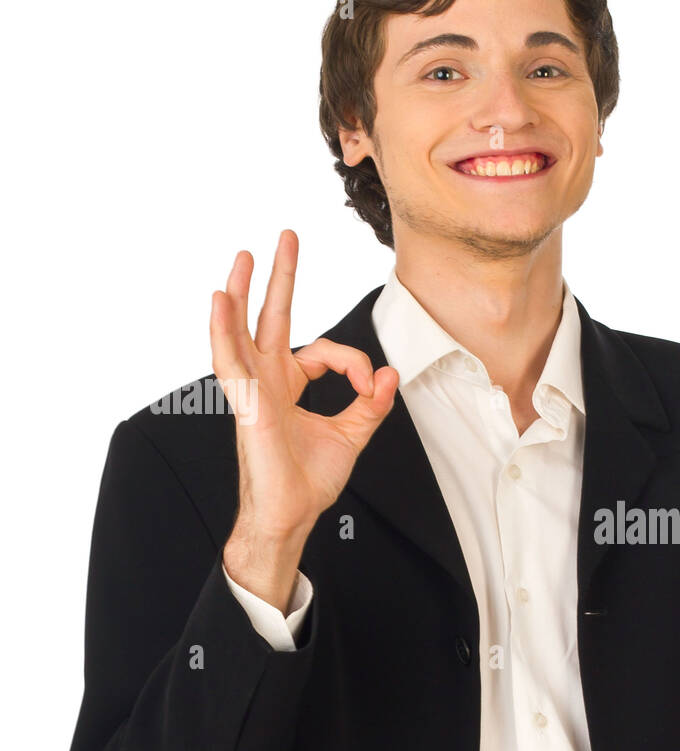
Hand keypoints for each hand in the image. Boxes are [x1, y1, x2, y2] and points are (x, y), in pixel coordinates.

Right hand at [212, 229, 398, 608]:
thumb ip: (371, 404)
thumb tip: (388, 373)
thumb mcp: (352, 435)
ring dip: (242, 291)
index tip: (371, 383)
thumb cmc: (308, 481)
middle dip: (279, 277)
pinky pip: (229, 360)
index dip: (352, 361)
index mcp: (288, 386)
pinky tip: (220, 300)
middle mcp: (266, 381)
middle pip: (270, 318)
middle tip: (285, 237)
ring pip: (241, 330)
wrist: (290, 513)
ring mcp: (252, 389)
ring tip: (243, 256)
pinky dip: (223, 329)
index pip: (322, 351)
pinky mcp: (246, 403)